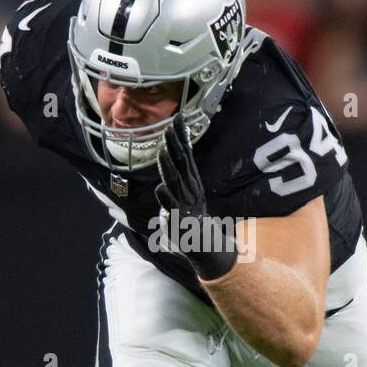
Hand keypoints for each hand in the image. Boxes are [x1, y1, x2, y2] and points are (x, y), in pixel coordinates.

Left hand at [155, 113, 237, 280]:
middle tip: (171, 124)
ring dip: (169, 166)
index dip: (181, 137)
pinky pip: (172, 208)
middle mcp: (189, 190)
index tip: (178, 118)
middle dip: (176, 144)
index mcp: (190, 183)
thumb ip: (175, 186)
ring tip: (163, 149)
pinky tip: (160, 190)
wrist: (206, 249)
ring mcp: (185, 205)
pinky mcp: (181, 221)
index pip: (185, 156)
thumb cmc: (191, 224)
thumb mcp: (182, 200)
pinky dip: (166, 199)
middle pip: (182, 163)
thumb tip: (168, 175)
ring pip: (175, 181)